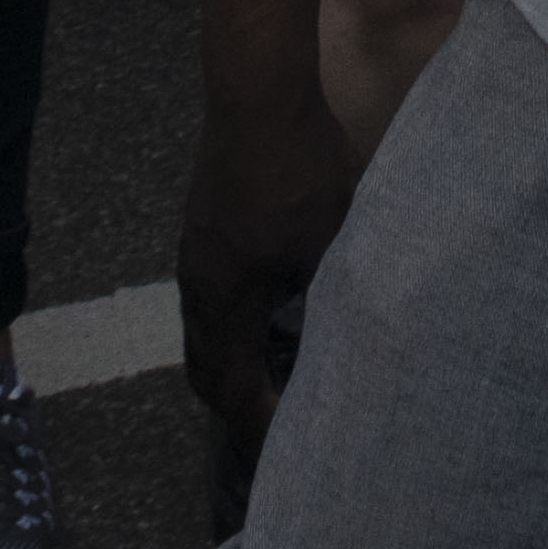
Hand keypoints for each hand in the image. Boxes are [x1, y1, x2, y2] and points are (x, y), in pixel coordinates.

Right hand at [179, 80, 359, 536]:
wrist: (258, 94)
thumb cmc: (301, 170)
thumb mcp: (333, 247)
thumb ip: (335, 303)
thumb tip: (351, 348)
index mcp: (226, 303)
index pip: (235, 393)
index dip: (264, 429)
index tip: (296, 454)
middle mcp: (200, 287)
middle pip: (207, 375)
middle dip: (240, 411)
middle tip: (282, 433)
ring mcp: (196, 256)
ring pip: (205, 338)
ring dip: (236, 368)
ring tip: (281, 384)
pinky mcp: (204, 231)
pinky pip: (210, 303)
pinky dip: (235, 330)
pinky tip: (274, 320)